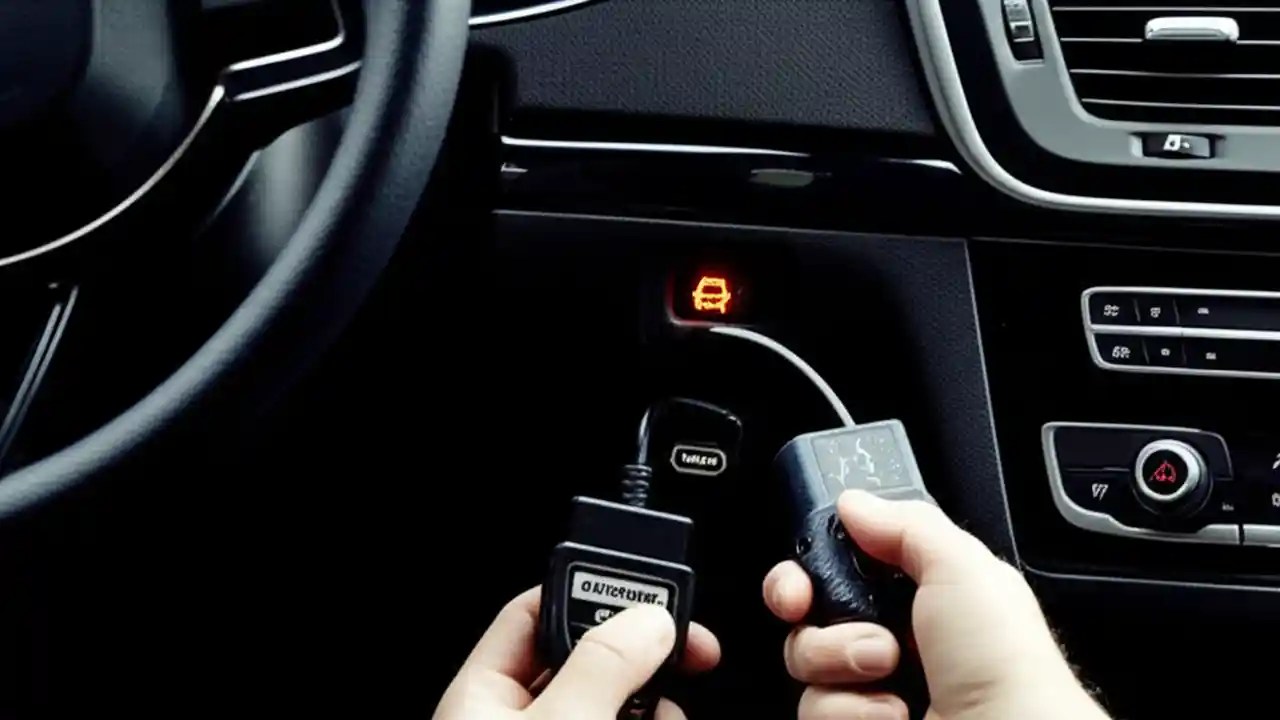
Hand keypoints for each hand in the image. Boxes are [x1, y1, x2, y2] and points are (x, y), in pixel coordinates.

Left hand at [433, 588, 719, 719]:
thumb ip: (603, 667)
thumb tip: (648, 618)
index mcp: (484, 696)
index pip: (537, 612)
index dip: (594, 593)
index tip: (649, 593)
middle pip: (592, 662)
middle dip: (641, 659)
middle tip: (685, 654)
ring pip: (620, 708)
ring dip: (657, 706)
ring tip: (672, 713)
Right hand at [762, 490, 1108, 719]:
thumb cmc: (1004, 663)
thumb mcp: (963, 566)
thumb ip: (907, 524)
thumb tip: (856, 503)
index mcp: (916, 595)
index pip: (839, 569)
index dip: (809, 566)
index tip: (801, 573)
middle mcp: (890, 640)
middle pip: (808, 612)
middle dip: (805, 607)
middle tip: (811, 608)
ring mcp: (872, 689)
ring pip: (805, 663)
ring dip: (839, 661)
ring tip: (889, 670)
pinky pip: (814, 711)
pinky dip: (851, 710)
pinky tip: (894, 711)